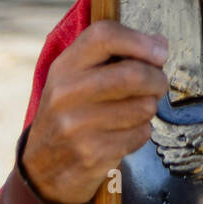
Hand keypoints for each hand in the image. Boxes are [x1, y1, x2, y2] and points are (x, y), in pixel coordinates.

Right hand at [21, 20, 168, 203]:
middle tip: (158, 84)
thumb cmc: (71, 113)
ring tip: (136, 110)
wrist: (42, 167)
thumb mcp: (76, 77)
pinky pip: (140, 134)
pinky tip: (125, 132)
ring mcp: (76, 126)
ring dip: (149, 108)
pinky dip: (141, 132)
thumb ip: (114, 56)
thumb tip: (160, 44)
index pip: (104, 36)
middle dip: (157, 79)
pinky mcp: (91, 154)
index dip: (139, 40)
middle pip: (132, 74)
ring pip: (142, 106)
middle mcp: (66, 93)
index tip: (160, 52)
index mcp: (64, 66)